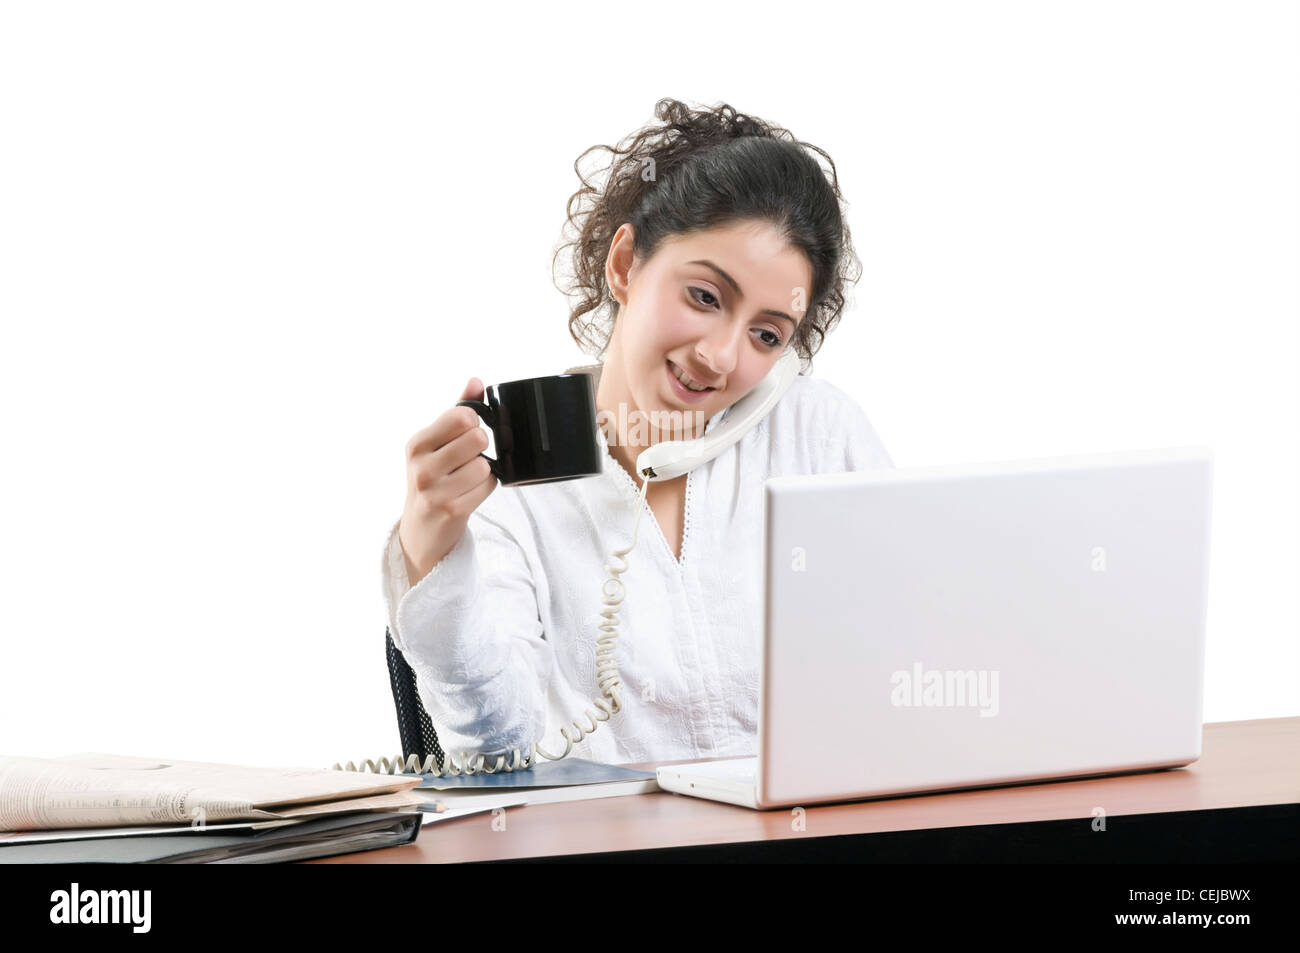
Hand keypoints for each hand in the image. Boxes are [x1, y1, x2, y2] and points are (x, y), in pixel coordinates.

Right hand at [397, 377, 497, 586]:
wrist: (421, 528)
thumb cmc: (432, 478)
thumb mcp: (436, 444)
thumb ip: (457, 411)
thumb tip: (476, 381)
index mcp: (417, 444)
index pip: (462, 416)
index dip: (473, 423)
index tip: (465, 433)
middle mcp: (421, 466)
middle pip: (477, 439)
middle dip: (481, 448)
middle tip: (468, 457)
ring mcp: (435, 490)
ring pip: (485, 466)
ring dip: (484, 471)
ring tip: (467, 478)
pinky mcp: (452, 510)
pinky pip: (488, 486)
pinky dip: (486, 488)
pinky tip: (470, 492)